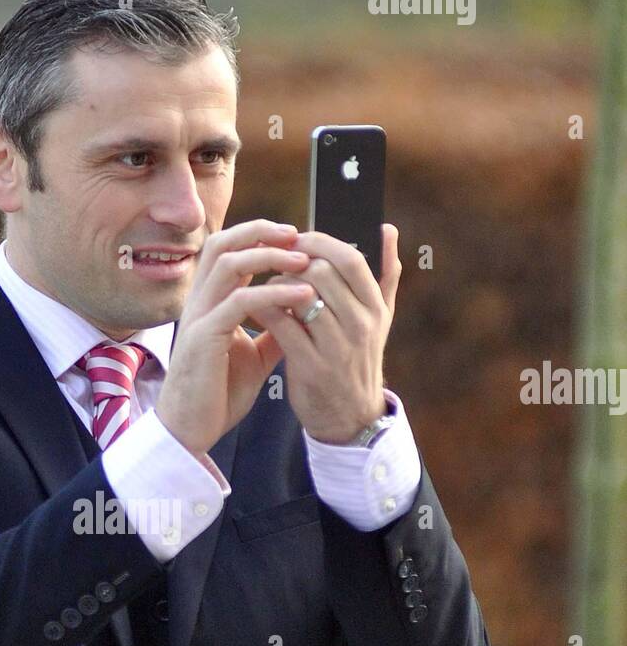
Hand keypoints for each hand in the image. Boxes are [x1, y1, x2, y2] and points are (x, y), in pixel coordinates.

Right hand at [155, 219, 317, 456]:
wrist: (192, 431)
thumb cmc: (217, 395)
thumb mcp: (255, 356)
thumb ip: (274, 330)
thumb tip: (303, 312)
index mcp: (209, 303)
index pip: (228, 250)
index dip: (259, 237)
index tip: (295, 239)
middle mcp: (199, 302)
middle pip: (223, 244)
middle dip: (261, 232)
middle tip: (297, 235)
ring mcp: (199, 317)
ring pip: (229, 263)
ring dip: (270, 256)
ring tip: (303, 261)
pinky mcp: (204, 338)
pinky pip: (239, 302)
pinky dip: (273, 293)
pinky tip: (300, 296)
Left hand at [256, 224, 402, 443]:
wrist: (350, 416)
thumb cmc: (359, 359)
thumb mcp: (381, 319)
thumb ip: (385, 274)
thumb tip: (387, 229)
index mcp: (375, 308)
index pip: (351, 259)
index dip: (320, 242)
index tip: (297, 240)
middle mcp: (360, 325)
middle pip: (322, 272)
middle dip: (292, 262)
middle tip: (275, 263)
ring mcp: (337, 347)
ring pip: (301, 296)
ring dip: (276, 284)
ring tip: (268, 287)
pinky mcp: (311, 366)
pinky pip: (282, 325)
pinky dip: (265, 309)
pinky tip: (258, 307)